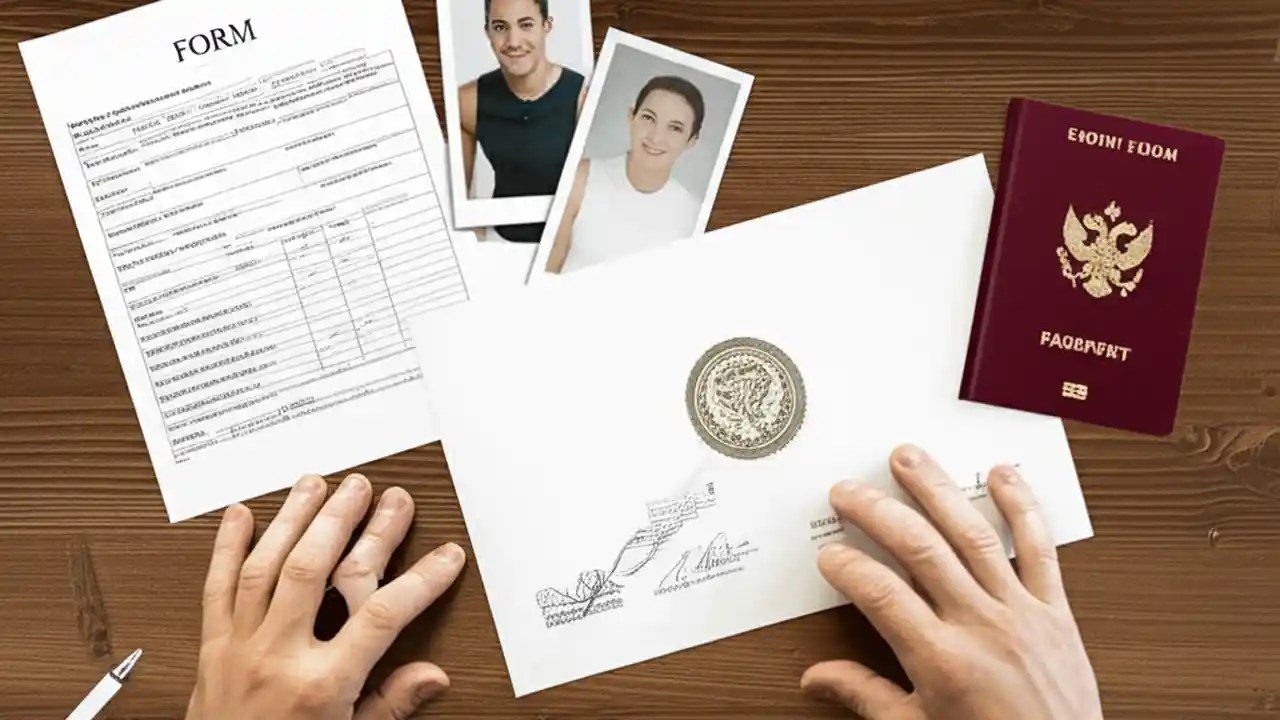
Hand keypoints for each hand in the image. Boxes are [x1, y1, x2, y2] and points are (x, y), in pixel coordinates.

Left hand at [186, 473, 465, 719]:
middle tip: (374, 491)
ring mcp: (240, 648)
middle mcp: (278, 657)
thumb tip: (433, 676)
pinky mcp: (211, 649)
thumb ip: (391, 706)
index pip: (381, 617)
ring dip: (294, 518)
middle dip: (349, 523)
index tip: (447, 556)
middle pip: (317, 571)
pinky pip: (217, 588)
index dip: (420, 581)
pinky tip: (241, 515)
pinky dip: (227, 548)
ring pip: (267, 566)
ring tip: (317, 483)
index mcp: (320, 686)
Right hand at [803, 445, 1102, 719]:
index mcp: (943, 662)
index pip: (882, 594)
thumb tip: (816, 678)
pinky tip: (1001, 476)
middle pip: (921, 550)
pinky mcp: (1056, 611)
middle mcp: (983, 628)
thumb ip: (866, 696)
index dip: (849, 567)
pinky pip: (1040, 549)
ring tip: (908, 458)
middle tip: (847, 491)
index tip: (829, 554)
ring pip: (973, 535)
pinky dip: (1022, 508)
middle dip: (878, 512)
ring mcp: (1022, 613)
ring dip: (937, 490)